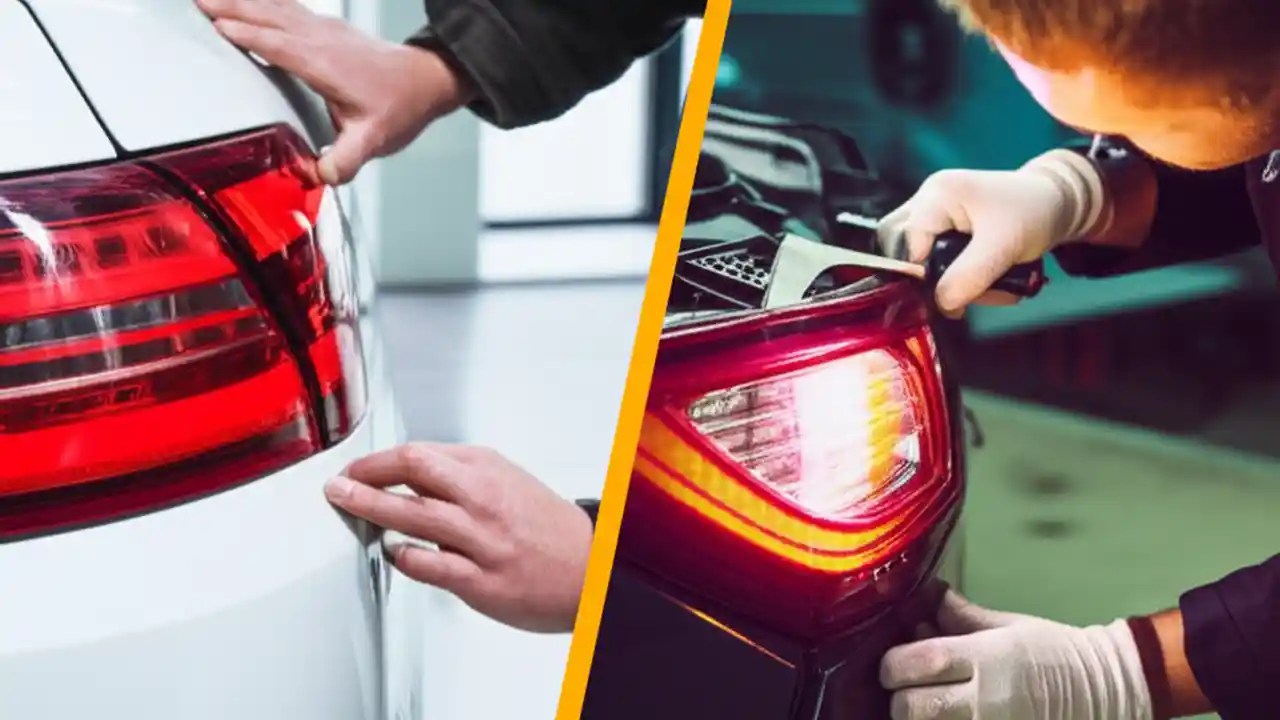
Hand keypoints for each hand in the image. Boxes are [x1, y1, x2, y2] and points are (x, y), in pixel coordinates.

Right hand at [196, 0, 474, 184]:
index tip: (219, 27)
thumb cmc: (398, 107)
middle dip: (233, 7)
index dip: (250, 35)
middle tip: (198, 1)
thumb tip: (321, 175)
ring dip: (242, 0)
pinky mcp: (327, 27)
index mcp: (325, 65)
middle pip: (270, 16)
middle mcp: (322, 40)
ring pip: (276, 7)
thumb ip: (345, 160)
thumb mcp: (373, 141)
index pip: (280, 45)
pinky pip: (287, 6)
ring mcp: (324, 29)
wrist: (424, 81)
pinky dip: (263, 0)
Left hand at [324, 443, 593, 632]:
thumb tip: (406, 475)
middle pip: (414, 470)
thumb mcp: (506, 482)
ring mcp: (483, 539)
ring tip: (347, 505)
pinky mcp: (484, 580)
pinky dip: (406, 556)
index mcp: (488, 469)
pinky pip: (433, 565)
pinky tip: (392, 552)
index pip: (420, 453)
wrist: (591, 567)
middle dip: (366, 474)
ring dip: (372, 507)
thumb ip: (458, 478)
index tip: (356, 468)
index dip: (377, 459)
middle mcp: (484, 498)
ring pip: (416, 514)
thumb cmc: (546, 527)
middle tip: (337, 482)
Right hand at [877, 149, 1108, 316]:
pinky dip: (955, 278)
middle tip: (965, 294)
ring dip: (946, 282)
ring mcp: (930, 217)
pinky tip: (982, 281)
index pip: (906, 242)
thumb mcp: (1005, 246)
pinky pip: (931, 261)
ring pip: (914, 260)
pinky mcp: (940, 232)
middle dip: (931, 279)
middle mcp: (925, 201)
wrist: (1058, 203)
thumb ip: (970, 276)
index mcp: (937, 195)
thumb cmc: (1033, 213)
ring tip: (986, 288)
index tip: (951, 297)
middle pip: (899, 249)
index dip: (922, 274)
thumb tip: (942, 305)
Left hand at [881, 591, 1151, 719]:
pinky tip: (944, 718)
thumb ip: (960, 617)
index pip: (919, 662)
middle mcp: (986, 700)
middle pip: (912, 707)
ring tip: (928, 709)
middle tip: (906, 692)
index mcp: (986, 658)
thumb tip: (923, 604)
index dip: (894, 664)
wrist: (1105, 691)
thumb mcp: (1006, 626)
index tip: (894, 664)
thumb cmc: (1052, 652)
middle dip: (900, 700)